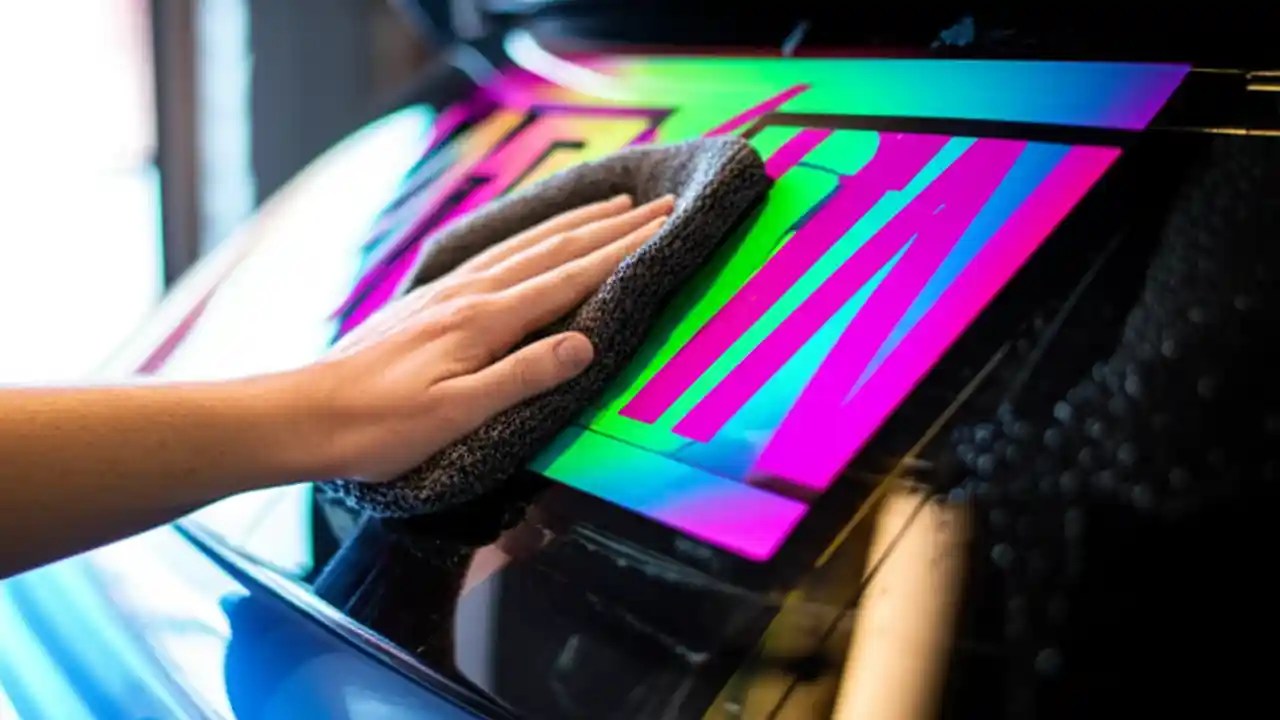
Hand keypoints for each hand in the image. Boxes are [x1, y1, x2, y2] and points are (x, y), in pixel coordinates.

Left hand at [292, 193, 673, 482]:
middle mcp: (471, 293)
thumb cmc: (382, 425)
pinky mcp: (431, 298)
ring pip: (525, 244)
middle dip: (611, 225)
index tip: (663, 223)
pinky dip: (528, 233)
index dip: (621, 250)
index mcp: (485, 321)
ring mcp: (448, 291)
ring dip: (575, 221)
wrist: (307, 414)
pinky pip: (494, 252)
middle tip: (659, 204)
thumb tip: (587, 343)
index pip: (570, 278)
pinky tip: (532, 231)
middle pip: (555, 249)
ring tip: (612, 203)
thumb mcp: (457, 414)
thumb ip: (523, 376)